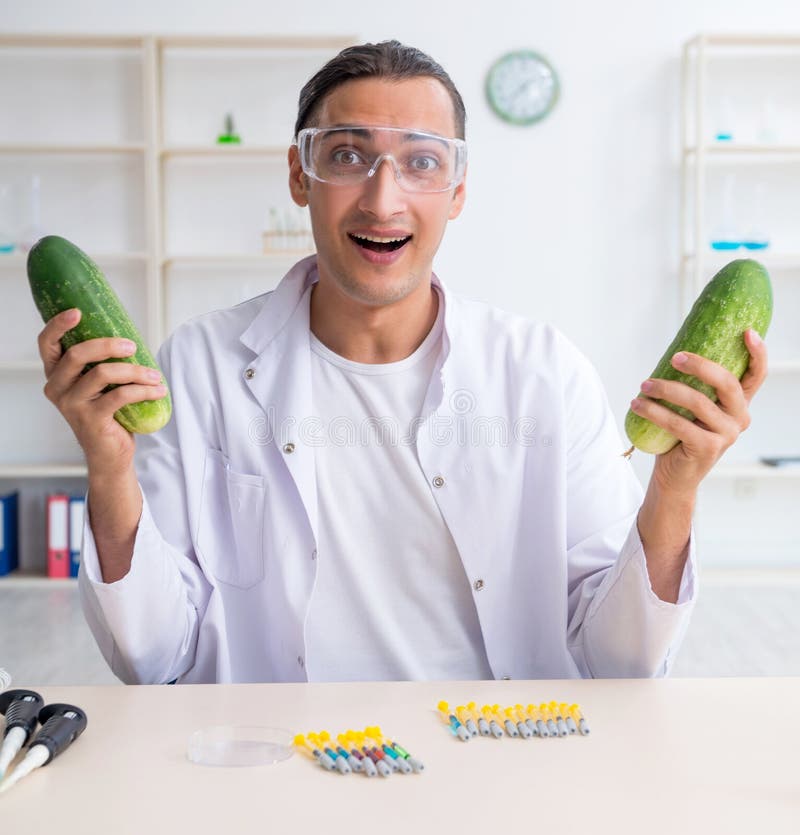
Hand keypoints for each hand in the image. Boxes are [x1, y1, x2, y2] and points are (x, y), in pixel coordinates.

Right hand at [38, 308, 166, 474]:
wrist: (110, 453)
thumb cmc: (108, 413)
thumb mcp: (100, 385)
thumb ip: (101, 362)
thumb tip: (130, 337)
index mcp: (56, 374)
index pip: (47, 344)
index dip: (58, 325)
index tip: (77, 312)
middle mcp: (57, 388)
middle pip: (77, 354)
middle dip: (108, 345)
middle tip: (133, 346)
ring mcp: (72, 405)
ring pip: (102, 374)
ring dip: (135, 371)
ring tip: (156, 376)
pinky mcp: (91, 419)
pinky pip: (120, 396)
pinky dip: (143, 390)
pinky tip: (158, 390)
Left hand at [629, 328, 767, 495]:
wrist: (674, 476)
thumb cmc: (680, 436)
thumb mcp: (691, 408)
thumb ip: (694, 386)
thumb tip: (675, 353)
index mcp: (738, 404)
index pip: (756, 376)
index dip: (757, 353)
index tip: (747, 332)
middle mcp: (739, 418)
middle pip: (727, 383)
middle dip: (701, 365)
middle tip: (676, 357)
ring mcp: (726, 435)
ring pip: (698, 402)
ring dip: (666, 389)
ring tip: (644, 385)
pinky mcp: (707, 448)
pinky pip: (679, 424)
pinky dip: (654, 412)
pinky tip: (637, 405)